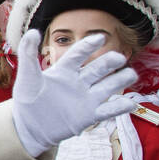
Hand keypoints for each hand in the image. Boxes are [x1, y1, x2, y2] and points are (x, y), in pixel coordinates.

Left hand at [10, 30, 136, 156]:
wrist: (29, 127)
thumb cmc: (27, 100)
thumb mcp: (27, 76)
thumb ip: (28, 54)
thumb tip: (33, 32)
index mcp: (64, 70)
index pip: (78, 54)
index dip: (88, 45)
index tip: (100, 37)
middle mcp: (78, 82)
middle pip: (98, 68)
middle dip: (109, 62)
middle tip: (119, 58)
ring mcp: (85, 98)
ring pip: (107, 86)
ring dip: (120, 80)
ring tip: (131, 74)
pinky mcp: (89, 115)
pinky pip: (108, 110)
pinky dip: (119, 107)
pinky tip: (130, 104)